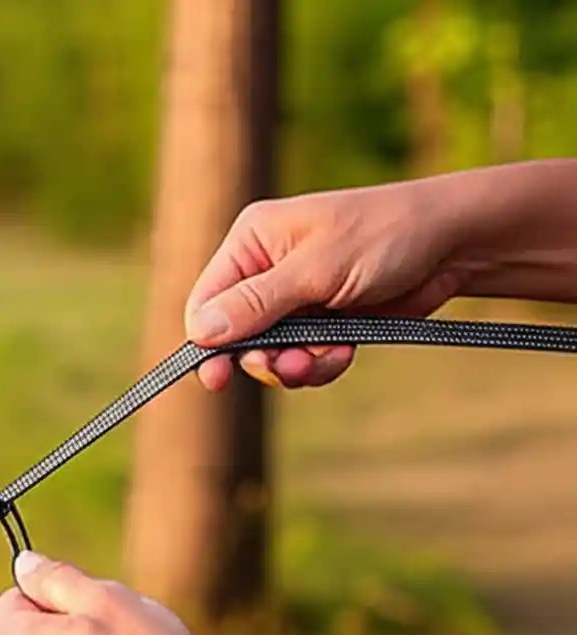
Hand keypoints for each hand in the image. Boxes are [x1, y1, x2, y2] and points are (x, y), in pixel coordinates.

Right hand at [186, 160, 576, 390]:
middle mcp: (266, 269)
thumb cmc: (383, 236)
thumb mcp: (316, 270)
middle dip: (263, 358)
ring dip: (295, 367)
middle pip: (235, 335)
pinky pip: (303, 358)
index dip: (208, 341)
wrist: (452, 242)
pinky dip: (320, 365)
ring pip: (270, 353)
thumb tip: (200, 332)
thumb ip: (257, 303)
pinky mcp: (324, 320)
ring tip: (327, 359)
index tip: (217, 378)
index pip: (206, 301)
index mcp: (252, 242)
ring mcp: (295, 297)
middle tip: (291, 368)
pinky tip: (346, 351)